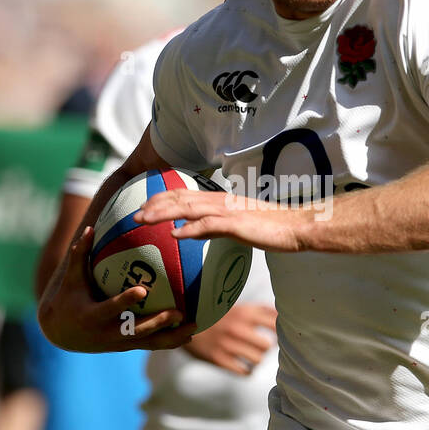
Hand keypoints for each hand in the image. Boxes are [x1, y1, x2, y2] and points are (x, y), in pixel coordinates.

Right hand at [37, 225, 197, 352]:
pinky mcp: (126, 346)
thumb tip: (89, 228)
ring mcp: (118, 343)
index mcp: (92, 315)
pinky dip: (169, 342)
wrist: (63, 333)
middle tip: (179, 312)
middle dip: (158, 322)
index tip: (143, 290)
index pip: (110, 308)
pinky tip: (189, 335)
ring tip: (193, 327)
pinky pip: (150, 345)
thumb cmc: (68, 299)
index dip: (125, 301)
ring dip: (171, 336)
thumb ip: (80, 255)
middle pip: (136, 329)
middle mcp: (107, 333)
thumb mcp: (71, 279)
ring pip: (148, 342)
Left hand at [134, 189, 309, 251]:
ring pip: (188, 208)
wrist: (296, 225)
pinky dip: (190, 229)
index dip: (159, 199)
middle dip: (153, 204)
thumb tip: (189, 232)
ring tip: (143, 221)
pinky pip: (209, 225)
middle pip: (179, 197)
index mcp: (218, 199)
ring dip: (162, 213)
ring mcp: (227, 210)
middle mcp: (219, 200)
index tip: (141, 208)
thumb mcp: (236, 226)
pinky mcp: (236, 224)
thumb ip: (212, 227)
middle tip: (132, 216)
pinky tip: (175, 235)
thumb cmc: (270, 227)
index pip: (182, 194)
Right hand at [183, 303, 277, 375]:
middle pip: (267, 346)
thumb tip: (282, 315)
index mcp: (245, 313)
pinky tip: (244, 366)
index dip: (280, 333)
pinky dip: (247, 371)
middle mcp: (237, 328)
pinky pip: (244, 371)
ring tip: (252, 357)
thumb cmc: (217, 315)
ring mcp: (227, 345)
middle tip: (262, 347)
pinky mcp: (219, 359)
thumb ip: (260, 309)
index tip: (276, 336)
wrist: (185, 322)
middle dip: (267, 348)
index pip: (275, 324)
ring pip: (257, 360)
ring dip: (257, 360)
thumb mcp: (237, 306)